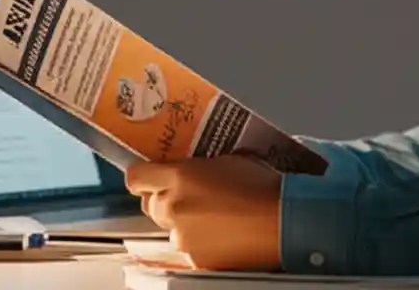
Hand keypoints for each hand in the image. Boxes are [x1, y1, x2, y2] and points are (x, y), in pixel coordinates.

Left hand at [125, 154, 282, 270]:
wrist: (282, 221)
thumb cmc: (261, 186)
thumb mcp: (226, 159)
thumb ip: (196, 166)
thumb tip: (186, 168)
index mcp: (179, 177)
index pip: (136, 178)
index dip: (142, 176)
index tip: (149, 176)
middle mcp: (173, 206)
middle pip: (151, 204)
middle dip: (167, 199)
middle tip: (192, 195)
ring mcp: (182, 236)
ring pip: (170, 227)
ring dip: (185, 222)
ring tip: (216, 216)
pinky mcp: (195, 259)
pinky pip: (188, 247)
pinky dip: (201, 241)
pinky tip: (223, 233)